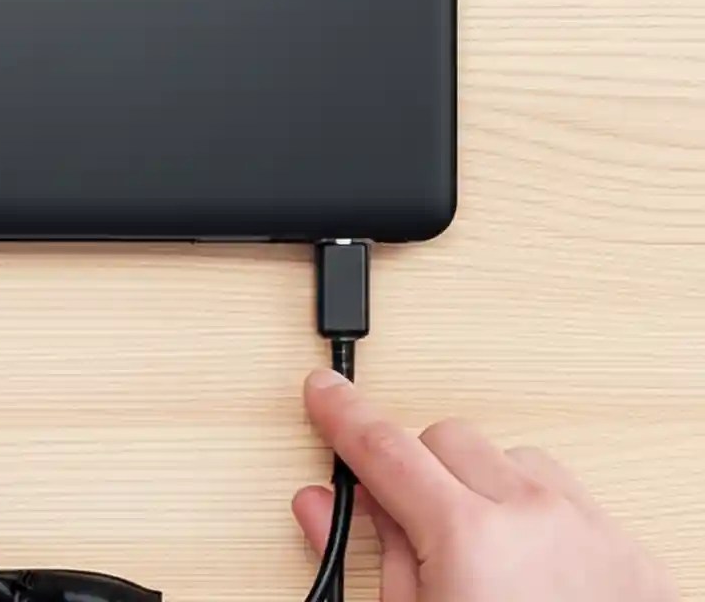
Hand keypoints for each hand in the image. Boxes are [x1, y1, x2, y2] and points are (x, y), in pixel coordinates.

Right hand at [292, 370, 677, 601]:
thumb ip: (368, 554)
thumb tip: (324, 505)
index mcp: (466, 537)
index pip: (383, 447)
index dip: (342, 414)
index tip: (325, 392)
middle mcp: (531, 514)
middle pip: (445, 438)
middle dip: (414, 467)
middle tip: (401, 519)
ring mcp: (585, 524)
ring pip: (508, 458)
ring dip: (476, 486)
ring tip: (470, 551)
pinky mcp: (625, 545)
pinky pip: (561, 489)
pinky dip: (528, 507)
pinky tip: (520, 557)